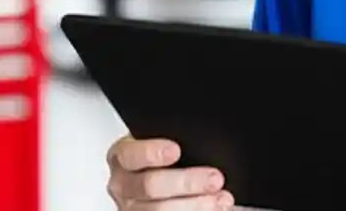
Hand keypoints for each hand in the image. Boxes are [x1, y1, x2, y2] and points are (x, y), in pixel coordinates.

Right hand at [106, 134, 234, 209]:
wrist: (172, 185)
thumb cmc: (172, 159)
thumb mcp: (168, 145)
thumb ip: (179, 141)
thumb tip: (204, 140)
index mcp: (123, 157)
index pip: (131, 154)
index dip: (152, 153)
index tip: (175, 150)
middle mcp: (123, 185)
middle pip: (150, 186)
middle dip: (187, 182)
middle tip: (215, 179)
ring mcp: (133, 208)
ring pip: (159, 210)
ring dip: (196, 205)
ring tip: (222, 199)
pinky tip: (215, 210)